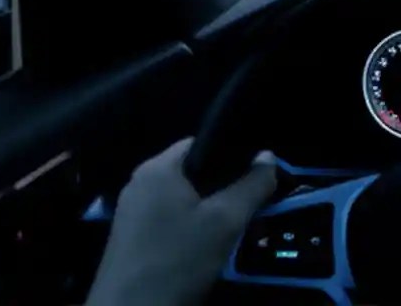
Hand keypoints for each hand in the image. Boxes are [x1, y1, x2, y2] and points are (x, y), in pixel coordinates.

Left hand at [86, 139, 276, 305]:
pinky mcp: (131, 239)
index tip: (259, 173)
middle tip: (254, 202)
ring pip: (183, 199)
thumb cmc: (178, 258)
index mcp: (157, 168)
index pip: (201, 142)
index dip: (234, 153)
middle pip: (194, 172)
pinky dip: (192, 226)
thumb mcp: (225, 221)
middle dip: (225, 185)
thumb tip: (268, 156)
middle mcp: (139, 183)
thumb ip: (252, 185)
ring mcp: (132, 213)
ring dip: (211, 209)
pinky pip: (170, 219)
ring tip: (237, 224)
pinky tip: (209, 245)